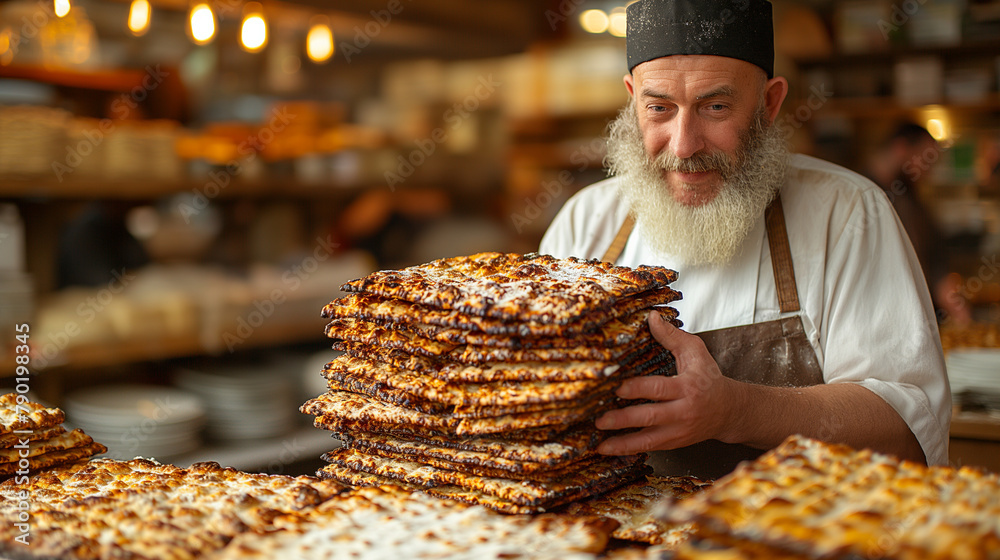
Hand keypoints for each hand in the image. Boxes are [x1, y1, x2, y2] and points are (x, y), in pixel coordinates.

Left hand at [595, 311, 739, 454]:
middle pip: (651, 417)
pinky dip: (628, 449)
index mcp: (688, 387)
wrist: (730, 411)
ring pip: (649, 440)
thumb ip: (672, 336)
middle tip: (600, 419)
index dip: (638, 389)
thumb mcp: (695, 352)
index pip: (660, 389)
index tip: (617, 388)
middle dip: (625, 419)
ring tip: (600, 443)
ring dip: (623, 442)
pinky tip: (608, 449)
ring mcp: (679, 431)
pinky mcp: (674, 443)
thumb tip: (651, 317)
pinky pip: (650, 448)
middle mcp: (684, 412)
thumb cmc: (709, 378)